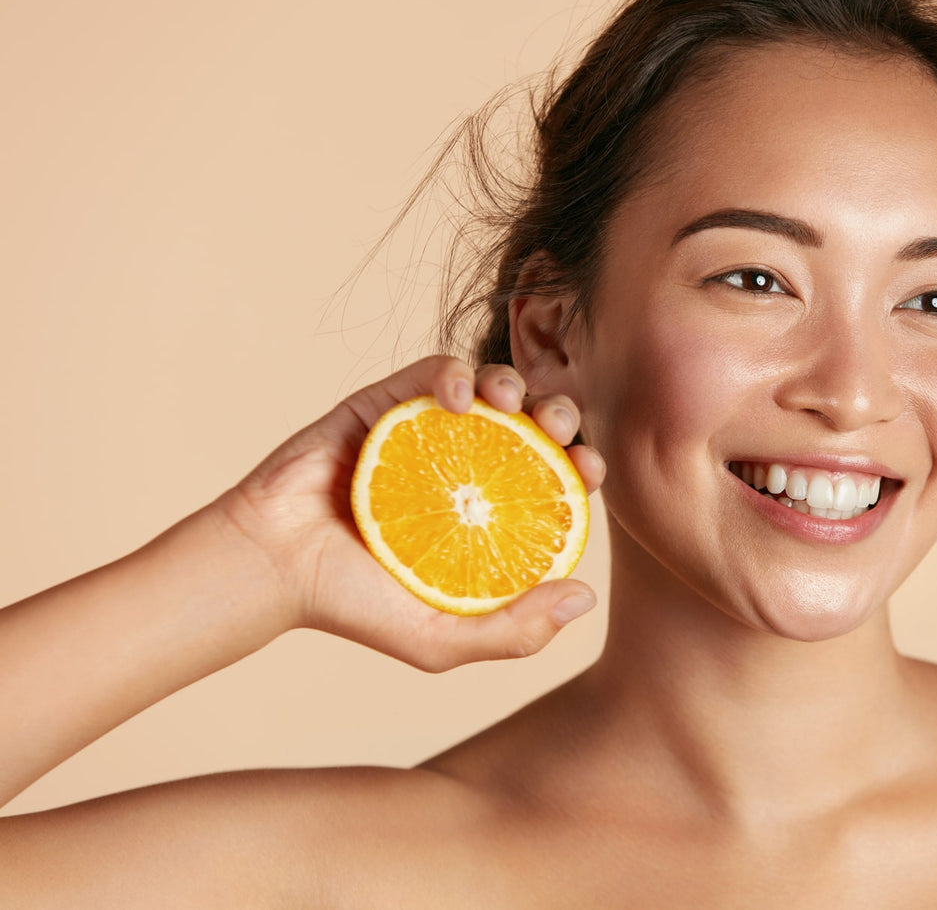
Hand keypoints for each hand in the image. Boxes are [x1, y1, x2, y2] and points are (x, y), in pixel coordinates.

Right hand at [215, 355, 604, 670]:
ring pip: (490, 388)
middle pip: (533, 426)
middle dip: (559, 416)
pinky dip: (453, 373)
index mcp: (490, 514)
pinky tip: (460, 396)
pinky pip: (431, 373)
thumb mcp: (441, 639)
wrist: (272, 569)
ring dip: (513, 383)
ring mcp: (428, 432)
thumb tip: (586, 597)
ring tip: (512, 402)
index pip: (555, 480)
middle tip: (559, 429)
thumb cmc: (355, 608)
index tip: (590, 470)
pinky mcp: (384, 404)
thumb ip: (514, 631)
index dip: (582, 466)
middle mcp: (466, 468)